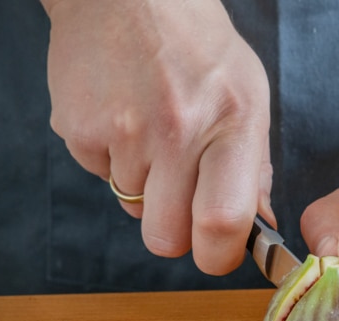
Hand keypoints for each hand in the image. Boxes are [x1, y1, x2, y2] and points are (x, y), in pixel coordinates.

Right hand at [42, 0, 273, 273]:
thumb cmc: (198, 47)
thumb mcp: (249, 97)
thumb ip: (255, 168)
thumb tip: (259, 226)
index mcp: (230, 125)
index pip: (222, 223)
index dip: (219, 255)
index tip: (219, 251)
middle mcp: (175, 132)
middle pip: (165, 239)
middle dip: (176, 232)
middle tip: (183, 198)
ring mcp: (122, 132)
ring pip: (134, 208)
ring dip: (147, 186)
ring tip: (154, 133)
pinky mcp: (79, 131)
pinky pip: (101, 177)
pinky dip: (115, 160)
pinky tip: (126, 118)